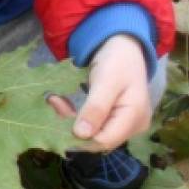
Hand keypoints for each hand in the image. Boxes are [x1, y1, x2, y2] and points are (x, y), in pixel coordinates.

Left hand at [47, 35, 150, 150]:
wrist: (124, 48)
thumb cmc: (118, 60)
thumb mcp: (106, 80)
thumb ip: (95, 108)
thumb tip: (81, 134)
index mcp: (135, 117)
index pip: (103, 140)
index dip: (78, 135)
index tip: (58, 110)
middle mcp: (134, 127)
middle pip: (97, 139)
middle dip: (72, 127)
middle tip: (53, 102)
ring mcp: (126, 127)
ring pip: (93, 135)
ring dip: (71, 122)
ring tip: (56, 101)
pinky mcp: (116, 123)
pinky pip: (94, 128)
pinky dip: (77, 118)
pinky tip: (65, 105)